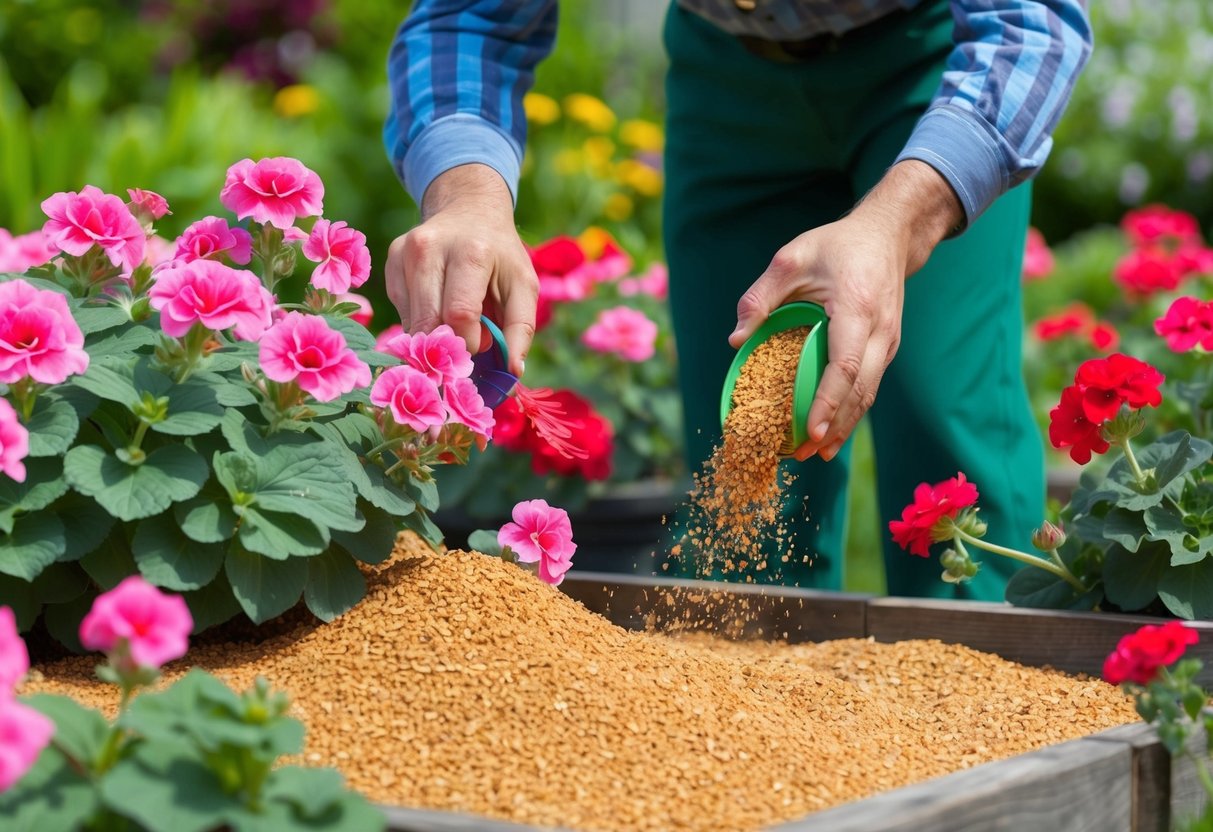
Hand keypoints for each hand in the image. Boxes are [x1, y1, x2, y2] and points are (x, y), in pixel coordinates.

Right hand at [385, 164, 537, 376]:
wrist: (470, 209)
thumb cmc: (500, 256)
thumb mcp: (523, 285)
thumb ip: (521, 328)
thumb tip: (513, 371)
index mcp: (470, 253)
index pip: (459, 315)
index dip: (468, 343)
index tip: (479, 349)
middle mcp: (430, 248)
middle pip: (428, 321)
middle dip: (447, 345)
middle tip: (464, 346)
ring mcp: (404, 252)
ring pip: (411, 320)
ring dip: (434, 334)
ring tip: (454, 321)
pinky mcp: (391, 260)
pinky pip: (402, 310)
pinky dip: (421, 320)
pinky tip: (437, 305)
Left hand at [729, 161, 963, 461]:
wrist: (889, 235)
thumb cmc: (836, 246)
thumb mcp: (790, 259)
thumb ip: (760, 297)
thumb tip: (735, 340)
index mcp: (857, 308)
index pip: (845, 365)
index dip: (828, 401)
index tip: (811, 430)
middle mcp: (881, 331)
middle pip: (861, 390)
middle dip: (834, 426)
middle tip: (805, 455)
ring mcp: (890, 341)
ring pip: (869, 393)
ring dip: (845, 426)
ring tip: (816, 453)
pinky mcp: (889, 347)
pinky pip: (870, 385)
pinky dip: (851, 410)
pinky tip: (830, 429)